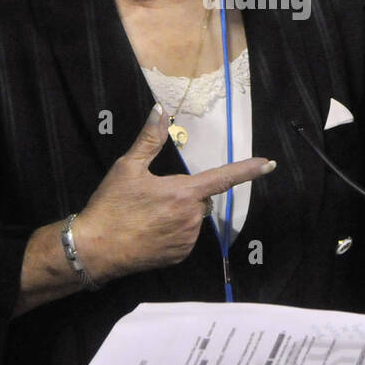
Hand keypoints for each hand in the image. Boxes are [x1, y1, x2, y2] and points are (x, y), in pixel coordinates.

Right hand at [77, 105, 276, 281]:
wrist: (95, 249)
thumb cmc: (111, 206)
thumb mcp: (127, 168)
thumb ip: (149, 139)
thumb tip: (160, 109)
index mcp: (183, 193)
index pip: (223, 177)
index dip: (248, 170)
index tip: (269, 164)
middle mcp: (191, 217)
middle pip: (202, 199)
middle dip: (187, 194)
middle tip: (155, 196)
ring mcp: (187, 239)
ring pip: (194, 218)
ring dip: (181, 213)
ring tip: (149, 215)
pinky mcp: (180, 255)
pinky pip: (186, 237)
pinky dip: (175, 231)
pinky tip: (151, 231)